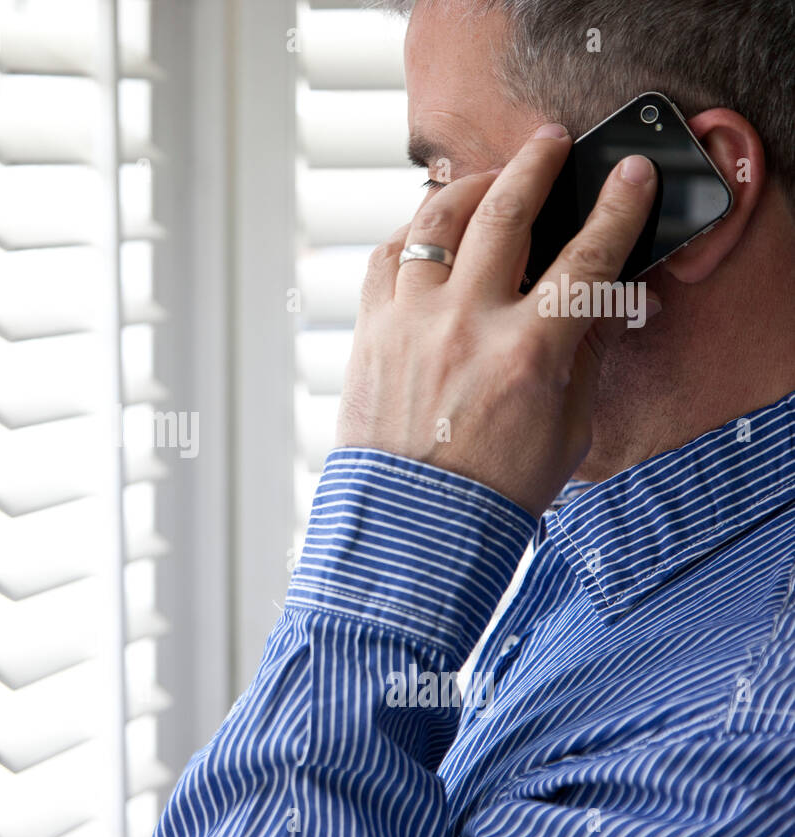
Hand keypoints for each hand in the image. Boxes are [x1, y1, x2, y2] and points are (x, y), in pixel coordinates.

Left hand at [335, 123, 659, 517]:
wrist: (413, 527)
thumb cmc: (494, 487)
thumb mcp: (566, 427)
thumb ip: (577, 356)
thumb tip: (587, 299)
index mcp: (528, 352)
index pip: (587, 257)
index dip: (618, 206)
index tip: (630, 174)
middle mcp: (466, 324)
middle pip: (506, 211)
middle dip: (537, 163)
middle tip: (551, 143)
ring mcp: (410, 322)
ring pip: (436, 220)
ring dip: (470, 186)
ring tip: (490, 178)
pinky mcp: (370, 331)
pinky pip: (387, 257)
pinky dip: (412, 233)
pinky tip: (430, 230)